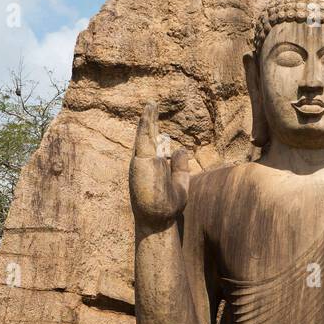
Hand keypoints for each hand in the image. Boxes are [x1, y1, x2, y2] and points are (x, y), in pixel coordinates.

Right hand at [129, 102, 189, 226]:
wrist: (158, 219)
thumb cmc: (167, 206)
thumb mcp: (180, 183)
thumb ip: (180, 166)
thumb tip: (181, 148)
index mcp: (156, 166)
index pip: (156, 145)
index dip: (158, 131)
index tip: (159, 119)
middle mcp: (148, 161)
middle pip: (149, 137)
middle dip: (151, 121)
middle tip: (152, 105)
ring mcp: (144, 160)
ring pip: (145, 135)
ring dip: (148, 119)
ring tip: (151, 104)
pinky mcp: (141, 160)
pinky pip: (143, 139)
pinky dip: (146, 125)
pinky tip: (149, 113)